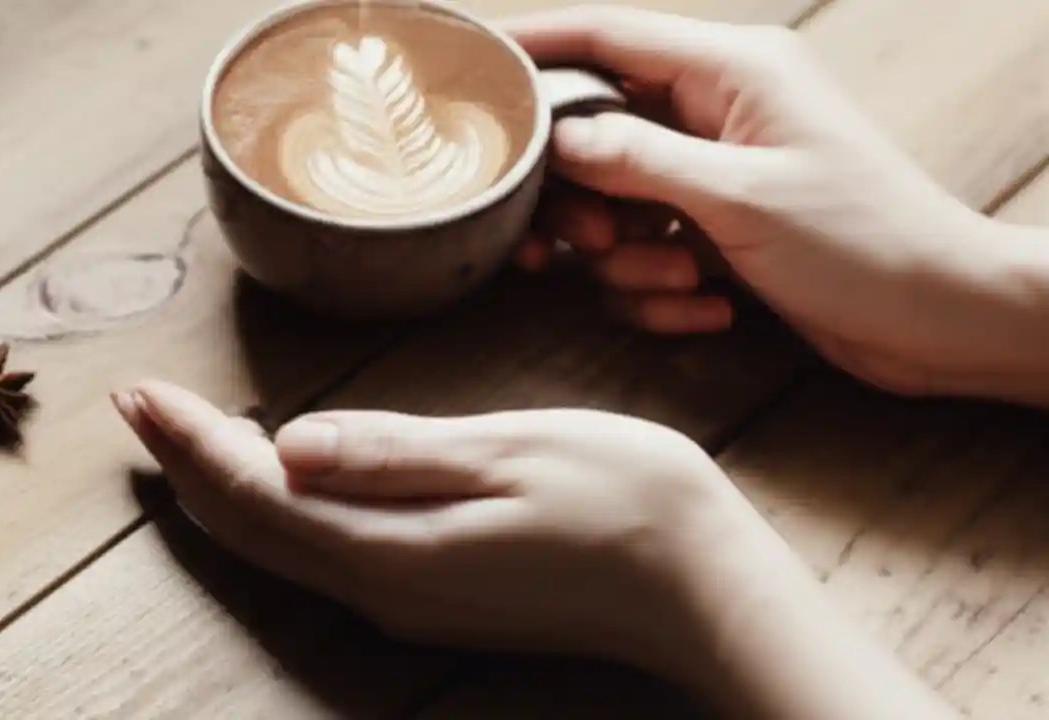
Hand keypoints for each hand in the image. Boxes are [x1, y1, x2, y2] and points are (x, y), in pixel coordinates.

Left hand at [112, 381, 767, 680]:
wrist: (705, 590)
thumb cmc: (624, 501)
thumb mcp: (508, 454)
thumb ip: (391, 454)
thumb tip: (287, 446)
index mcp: (391, 548)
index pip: (254, 492)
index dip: (188, 441)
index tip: (138, 392)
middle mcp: (385, 589)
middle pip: (252, 528)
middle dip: (186, 466)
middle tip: (138, 407)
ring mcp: (411, 601)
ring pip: (282, 546)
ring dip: (225, 490)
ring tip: (182, 440)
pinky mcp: (437, 597)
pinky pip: (324, 554)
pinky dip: (278, 513)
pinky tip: (276, 481)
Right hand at [506, 6, 1044, 400]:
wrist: (936, 320)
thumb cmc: (864, 243)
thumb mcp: (741, 197)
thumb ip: (639, 160)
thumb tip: (560, 138)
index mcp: (730, 72)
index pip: (608, 36)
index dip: (535, 44)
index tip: (473, 61)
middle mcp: (715, 112)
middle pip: (595, 133)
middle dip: (585, 200)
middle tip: (595, 244)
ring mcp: (713, 172)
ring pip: (614, 204)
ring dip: (631, 259)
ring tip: (686, 281)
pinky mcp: (716, 227)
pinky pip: (646, 251)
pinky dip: (662, 289)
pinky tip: (711, 307)